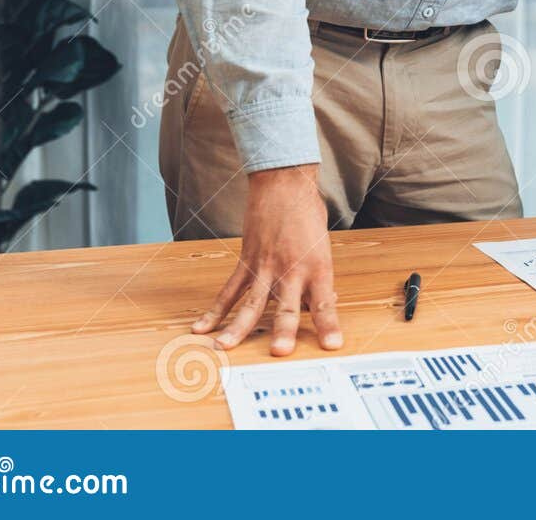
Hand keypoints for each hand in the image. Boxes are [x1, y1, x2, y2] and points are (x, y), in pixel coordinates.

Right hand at [191, 164, 343, 355]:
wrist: (284, 184)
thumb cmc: (307, 214)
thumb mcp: (321, 247)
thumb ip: (316, 278)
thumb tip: (316, 305)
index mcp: (317, 267)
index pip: (324, 302)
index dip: (328, 324)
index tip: (332, 344)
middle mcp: (292, 270)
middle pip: (287, 306)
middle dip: (283, 330)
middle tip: (280, 350)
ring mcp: (266, 267)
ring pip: (251, 303)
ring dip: (238, 327)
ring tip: (225, 347)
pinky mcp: (247, 261)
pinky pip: (229, 290)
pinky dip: (215, 310)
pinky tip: (202, 327)